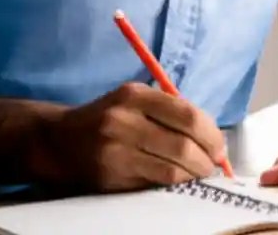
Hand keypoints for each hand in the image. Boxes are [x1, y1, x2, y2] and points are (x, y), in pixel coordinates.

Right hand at [29, 82, 227, 191]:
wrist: (58, 140)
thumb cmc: (107, 119)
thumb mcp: (133, 102)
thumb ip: (169, 112)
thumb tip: (212, 136)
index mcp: (135, 95)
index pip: (187, 114)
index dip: (211, 133)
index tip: (219, 145)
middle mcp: (124, 119)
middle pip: (183, 143)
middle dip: (207, 158)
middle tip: (214, 165)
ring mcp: (115, 147)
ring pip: (171, 167)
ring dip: (193, 174)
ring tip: (200, 173)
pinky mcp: (110, 172)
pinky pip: (154, 180)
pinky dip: (174, 182)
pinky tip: (179, 179)